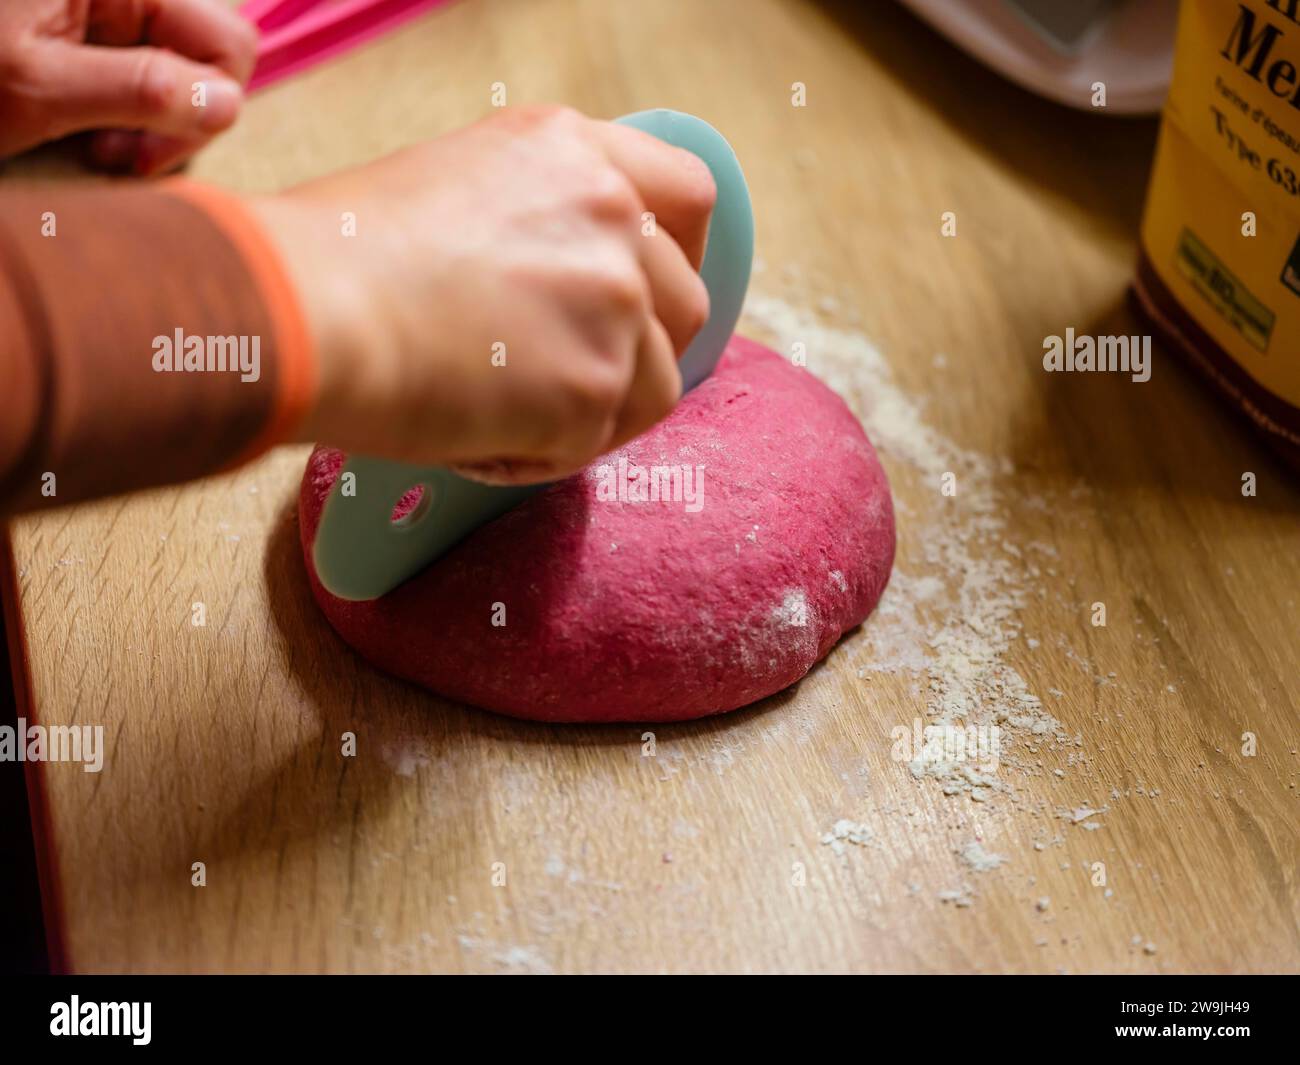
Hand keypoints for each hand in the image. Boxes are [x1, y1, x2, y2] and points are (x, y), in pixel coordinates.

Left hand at [0, 0, 256, 174]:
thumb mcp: (38, 88)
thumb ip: (140, 90)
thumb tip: (227, 107)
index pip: (229, 44)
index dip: (206, 109)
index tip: (144, 155)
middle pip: (214, 56)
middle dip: (181, 115)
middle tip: (120, 155)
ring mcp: (109, 4)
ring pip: (186, 69)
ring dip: (154, 119)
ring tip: (99, 144)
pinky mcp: (92, 25)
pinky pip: (150, 69)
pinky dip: (129, 107)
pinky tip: (87, 126)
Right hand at [256, 106, 715, 483]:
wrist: (304, 310)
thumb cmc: (338, 254)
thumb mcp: (458, 186)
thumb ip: (539, 220)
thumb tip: (558, 284)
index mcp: (576, 155)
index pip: (686, 197)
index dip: (681, 254)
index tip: (654, 293)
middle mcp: (613, 219)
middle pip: (684, 304)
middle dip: (639, 351)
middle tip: (569, 378)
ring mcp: (613, 304)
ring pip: (655, 384)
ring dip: (593, 411)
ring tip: (502, 415)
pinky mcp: (594, 388)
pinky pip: (593, 443)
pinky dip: (540, 454)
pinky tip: (473, 438)